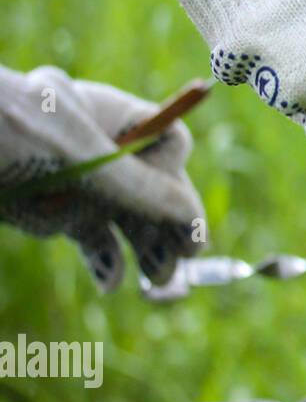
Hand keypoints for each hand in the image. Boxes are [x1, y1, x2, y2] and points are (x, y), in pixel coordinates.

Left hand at [0, 66, 204, 291]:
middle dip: (168, 227)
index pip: (166, 142)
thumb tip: (191, 217)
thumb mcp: (76, 157)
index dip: (174, 176)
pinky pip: (88, 237)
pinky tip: (109, 281)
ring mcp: (70, 180)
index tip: (175, 212)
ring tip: (158, 283)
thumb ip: (137, 188)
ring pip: (123, 218)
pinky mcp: (45, 210)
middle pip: (151, 187)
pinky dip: (102, 260)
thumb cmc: (4, 132)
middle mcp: (96, 148)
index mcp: (108, 118)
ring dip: (144, 251)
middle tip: (180, 265)